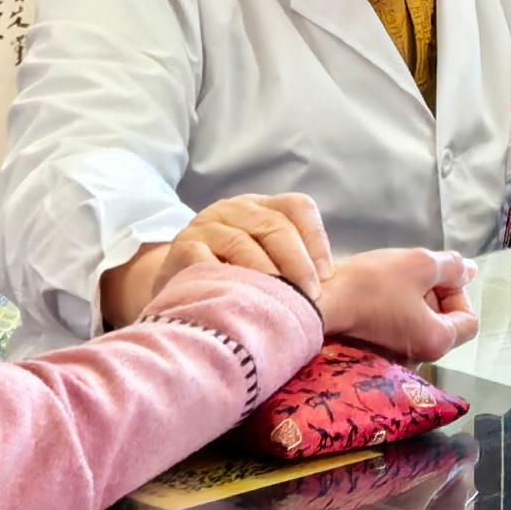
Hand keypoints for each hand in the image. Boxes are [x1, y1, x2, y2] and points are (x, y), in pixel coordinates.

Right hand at [169, 190, 332, 293]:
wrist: (177, 287)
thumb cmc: (230, 277)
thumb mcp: (262, 260)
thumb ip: (291, 264)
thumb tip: (333, 288)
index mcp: (260, 207)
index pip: (297, 207)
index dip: (316, 239)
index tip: (326, 276)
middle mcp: (233, 208)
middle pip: (274, 225)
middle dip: (297, 263)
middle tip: (309, 297)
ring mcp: (205, 225)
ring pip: (242, 243)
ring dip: (265, 276)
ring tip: (279, 303)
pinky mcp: (182, 247)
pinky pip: (206, 260)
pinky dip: (227, 281)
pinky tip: (239, 301)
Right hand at [317, 246, 478, 362]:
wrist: (316, 304)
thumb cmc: (368, 286)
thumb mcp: (418, 264)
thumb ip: (451, 267)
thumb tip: (469, 271)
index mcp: (438, 341)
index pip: (469, 319)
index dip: (457, 291)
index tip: (433, 276)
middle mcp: (420, 358)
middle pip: (444, 321)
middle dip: (432, 293)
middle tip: (407, 275)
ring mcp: (396, 358)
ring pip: (419, 323)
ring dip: (411, 299)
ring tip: (387, 282)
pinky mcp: (375, 353)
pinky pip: (397, 328)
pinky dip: (393, 310)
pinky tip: (374, 295)